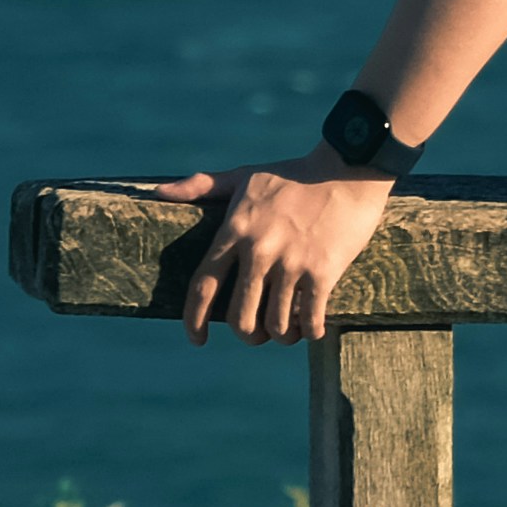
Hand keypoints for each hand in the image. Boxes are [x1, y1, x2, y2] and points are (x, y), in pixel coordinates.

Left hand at [148, 159, 399, 345]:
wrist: (348, 167)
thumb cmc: (295, 172)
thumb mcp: (245, 175)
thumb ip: (202, 185)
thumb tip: (158, 193)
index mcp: (235, 231)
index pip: (203, 286)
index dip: (194, 320)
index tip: (197, 339)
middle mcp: (258, 251)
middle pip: (240, 317)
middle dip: (247, 336)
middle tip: (256, 335)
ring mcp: (291, 263)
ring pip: (276, 324)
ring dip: (281, 336)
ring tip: (288, 332)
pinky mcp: (324, 270)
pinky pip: (311, 318)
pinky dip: (311, 331)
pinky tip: (312, 328)